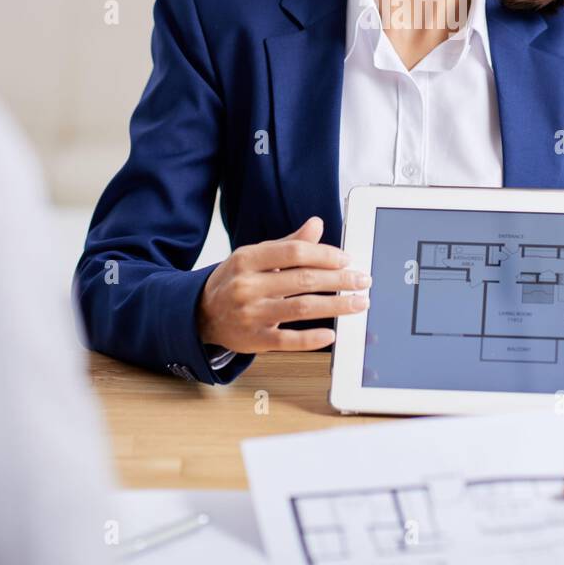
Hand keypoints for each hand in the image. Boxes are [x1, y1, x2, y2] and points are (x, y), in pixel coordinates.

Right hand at [197, 216, 370, 352]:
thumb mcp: (255, 256)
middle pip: (303, 280)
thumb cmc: (234, 280)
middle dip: (339, 279)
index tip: (347, 259)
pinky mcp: (255, 339)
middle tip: (362, 280)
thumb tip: (316, 224)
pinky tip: (331, 334)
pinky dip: (311, 339)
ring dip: (336, 306)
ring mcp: (251, 314)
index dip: (324, 254)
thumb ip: (288, 243)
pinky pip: (288, 340)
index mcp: (248, 259)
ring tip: (359, 303)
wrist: (201, 314)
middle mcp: (248, 286)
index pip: (294, 252)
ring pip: (301, 308)